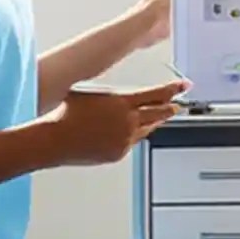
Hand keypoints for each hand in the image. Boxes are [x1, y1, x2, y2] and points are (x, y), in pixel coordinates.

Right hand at [41, 80, 185, 165]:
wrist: (55, 139)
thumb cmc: (67, 113)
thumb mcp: (91, 92)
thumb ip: (111, 95)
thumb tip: (119, 96)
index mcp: (122, 102)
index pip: (156, 94)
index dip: (172, 90)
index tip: (184, 86)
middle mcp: (128, 121)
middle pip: (158, 113)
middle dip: (171, 107)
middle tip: (179, 104)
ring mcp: (125, 139)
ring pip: (147, 129)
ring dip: (154, 122)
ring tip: (159, 117)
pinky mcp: (119, 153)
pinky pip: (132, 142)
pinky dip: (133, 135)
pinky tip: (131, 132)